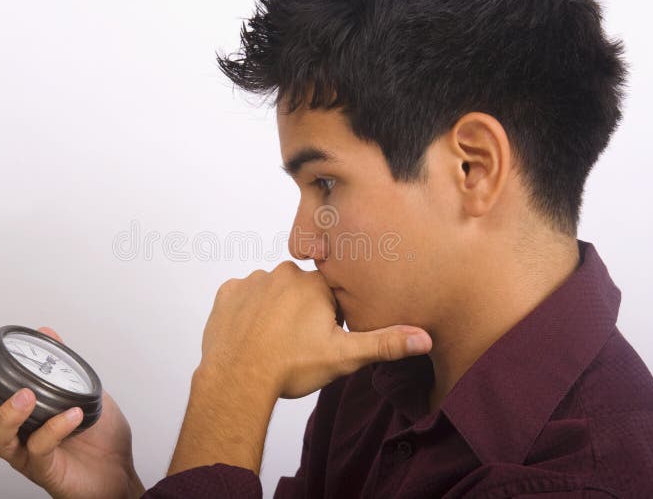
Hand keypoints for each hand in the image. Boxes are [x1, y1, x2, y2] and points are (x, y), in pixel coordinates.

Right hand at [0, 327, 145, 498]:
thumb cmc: (97, 436)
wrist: (118, 470)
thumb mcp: (80, 389)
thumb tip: (46, 333)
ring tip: (27, 396)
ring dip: (7, 413)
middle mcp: (13, 433)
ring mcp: (25, 452)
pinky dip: (54, 428)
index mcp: (14, 411)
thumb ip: (60, 362)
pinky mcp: (44, 468)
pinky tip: (71, 414)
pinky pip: (39, 448)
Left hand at [200, 261, 431, 398]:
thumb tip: (424, 338)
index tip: (319, 339)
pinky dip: (247, 313)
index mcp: (314, 283)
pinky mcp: (228, 293)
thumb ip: (384, 343)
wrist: (239, 379)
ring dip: (274, 311)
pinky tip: (250, 335)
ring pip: (271, 293)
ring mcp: (253, 281)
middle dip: (302, 312)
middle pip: (300, 290)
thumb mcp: (344, 356)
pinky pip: (243, 297)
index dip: (328, 319)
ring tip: (272, 342)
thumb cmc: (292, 367)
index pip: (330, 294)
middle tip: (296, 344)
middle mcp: (284, 272)